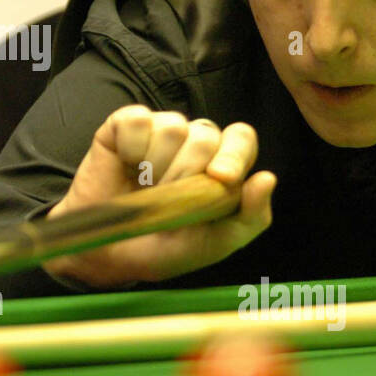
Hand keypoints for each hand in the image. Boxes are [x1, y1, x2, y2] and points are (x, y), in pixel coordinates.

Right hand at [42, 105, 276, 288]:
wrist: (107, 256)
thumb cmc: (163, 248)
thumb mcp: (215, 244)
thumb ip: (250, 217)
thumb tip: (267, 178)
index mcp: (219, 166)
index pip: (241, 138)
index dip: (234, 153)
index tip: (219, 178)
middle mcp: (191, 143)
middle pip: (206, 136)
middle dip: (187, 174)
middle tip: (167, 200)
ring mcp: (157, 131)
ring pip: (173, 126)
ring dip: (157, 165)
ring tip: (144, 187)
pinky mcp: (124, 126)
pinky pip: (137, 119)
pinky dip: (131, 147)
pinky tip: (126, 166)